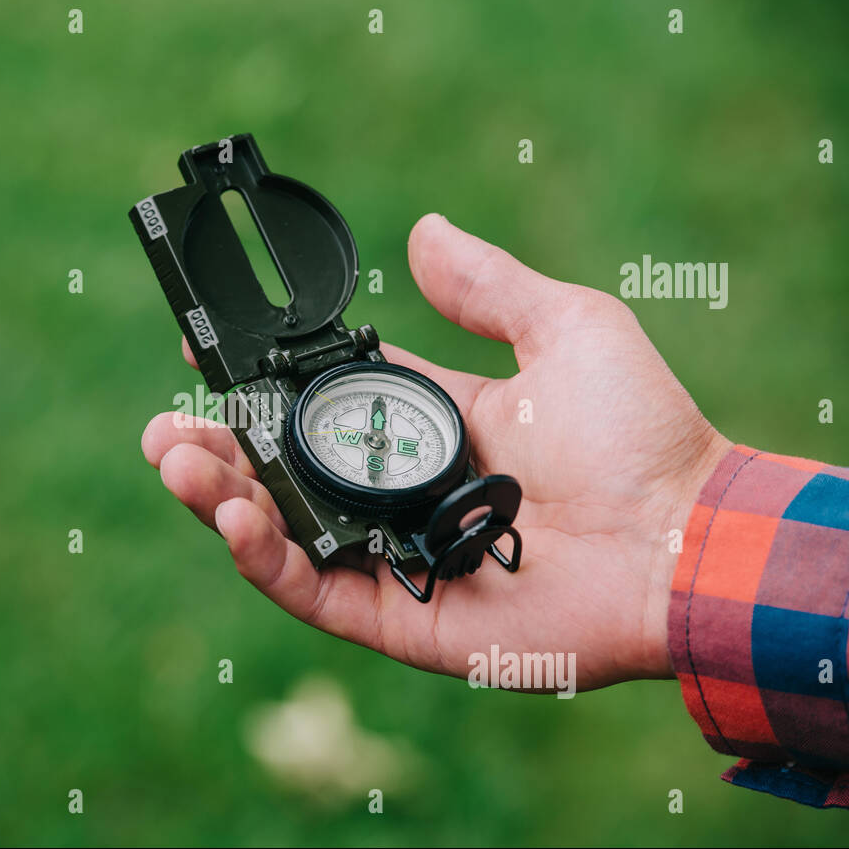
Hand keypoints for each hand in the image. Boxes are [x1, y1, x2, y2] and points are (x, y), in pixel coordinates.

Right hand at [141, 213, 729, 689]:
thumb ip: (487, 287)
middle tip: (165, 427)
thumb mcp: (566, 330)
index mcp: (430, 428)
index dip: (260, 383)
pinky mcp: (397, 620)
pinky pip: (313, 591)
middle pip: (283, 473)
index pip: (320, 404)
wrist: (684, 541)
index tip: (203, 351)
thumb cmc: (640, 437)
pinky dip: (263, 558)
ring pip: (282, 533)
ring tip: (173, 461)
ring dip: (218, 499)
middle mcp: (401, 495)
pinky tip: (231, 514)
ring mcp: (393, 560)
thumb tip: (421, 229)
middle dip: (217, 449)